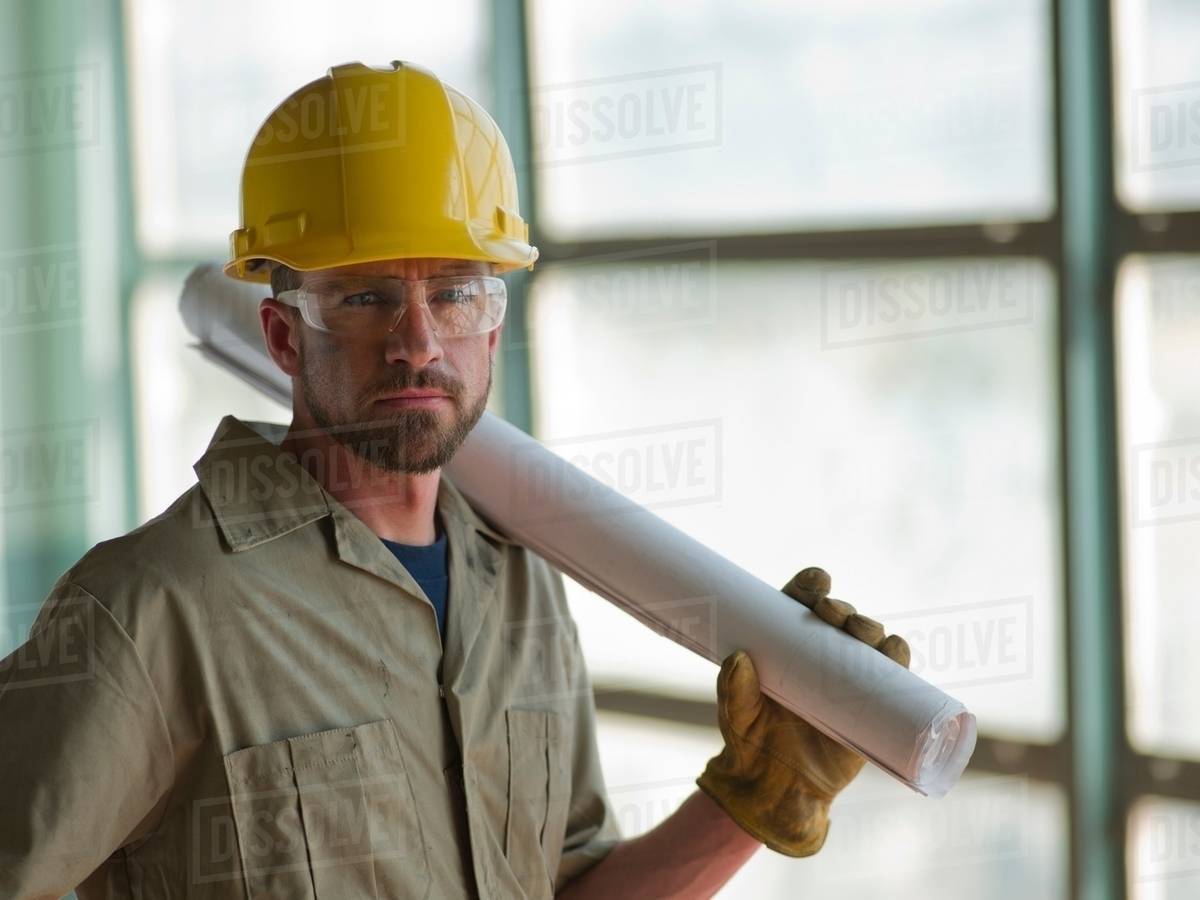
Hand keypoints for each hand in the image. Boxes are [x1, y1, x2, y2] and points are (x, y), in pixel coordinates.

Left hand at [695, 567, 910, 856]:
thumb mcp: (735, 713)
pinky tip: (895, 650)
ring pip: (868, 641)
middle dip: (841, 608)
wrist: (776, 789)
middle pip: (839, 618)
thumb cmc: (749, 742)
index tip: (814, 582)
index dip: (810, 586)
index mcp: (785, 645)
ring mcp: (848, 679)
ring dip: (870, 627)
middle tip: (833, 612)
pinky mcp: (871, 706)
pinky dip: (898, 657)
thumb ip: (733, 689)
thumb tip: (739, 658)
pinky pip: (892, 676)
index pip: (800, 604)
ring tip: (861, 631)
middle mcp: (820, 656)